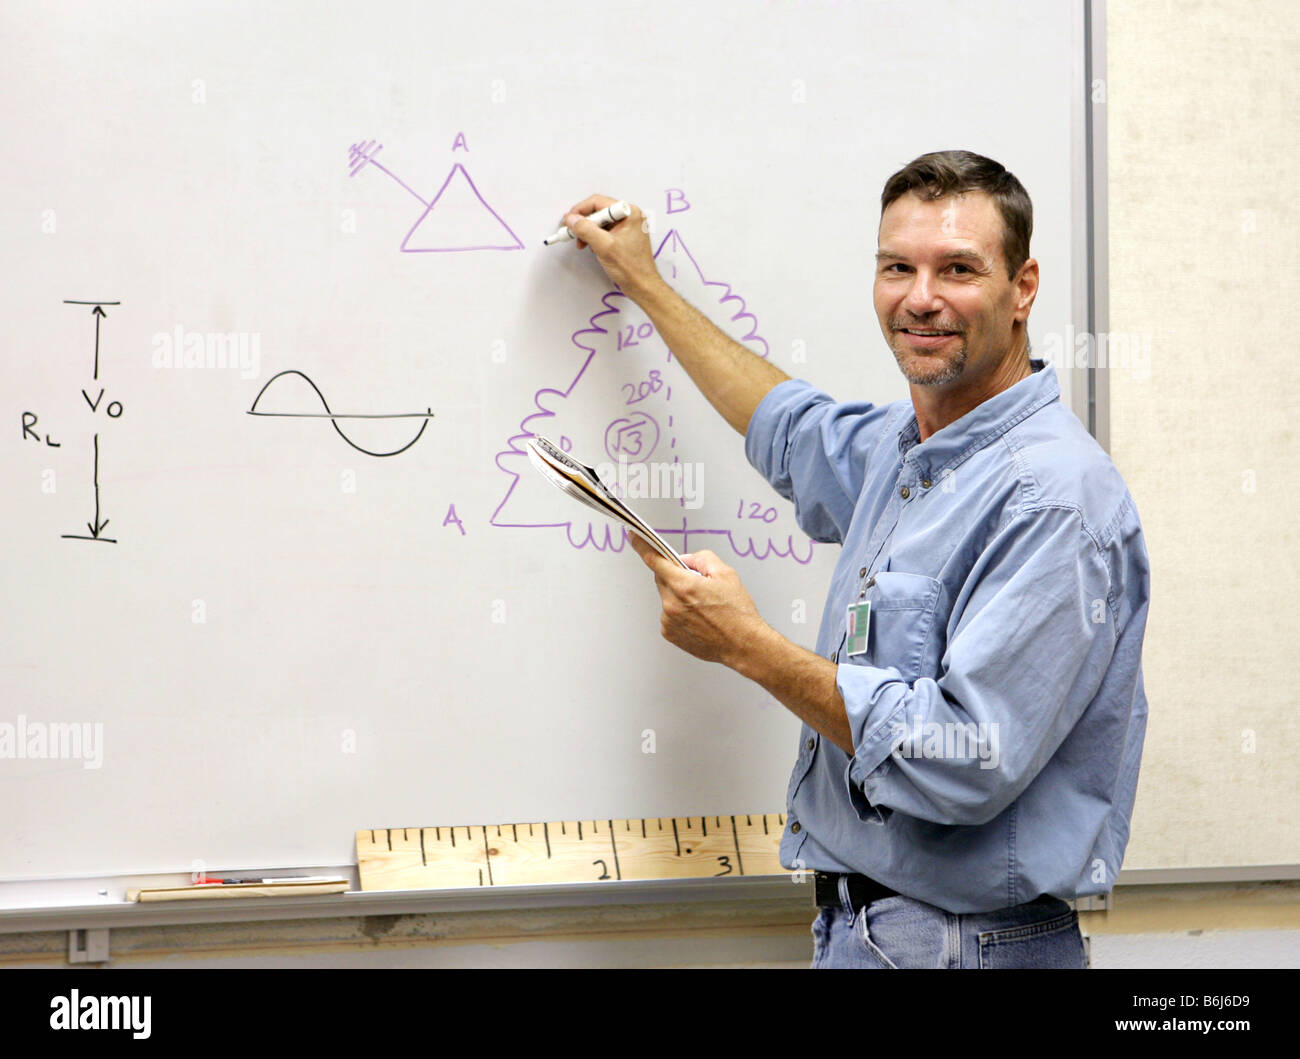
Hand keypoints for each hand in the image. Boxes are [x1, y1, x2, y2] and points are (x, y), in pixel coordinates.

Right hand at [561, 194, 664, 298]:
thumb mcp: (604, 246)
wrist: (642, 286)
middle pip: (598, 211)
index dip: (580, 211)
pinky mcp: (623, 236)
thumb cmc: (631, 269)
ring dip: (587, 231)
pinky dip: (594, 237)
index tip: (569, 221)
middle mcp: (629, 216)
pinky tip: (591, 246)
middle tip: (572, 233)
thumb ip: (586, 230)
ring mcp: (627, 226)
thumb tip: (572, 219)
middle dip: (583, 223)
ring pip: (600, 221)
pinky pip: (604, 230)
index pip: (598, 202)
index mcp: (629, 213)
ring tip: (582, 243)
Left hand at [628, 533, 768, 668]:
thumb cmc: (738, 613)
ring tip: (703, 607)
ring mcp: (669, 620)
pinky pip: (668, 614)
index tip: (634, 537)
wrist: (742, 644)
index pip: (655, 560)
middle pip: (662, 579)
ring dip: (678, 596)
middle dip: (676, 576)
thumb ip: (701, 559)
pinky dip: (679, 612)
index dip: (642, 546)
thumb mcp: (726, 574)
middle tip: (698, 584)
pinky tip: (698, 618)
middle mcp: (672, 604)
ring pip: (666, 597)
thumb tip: (686, 560)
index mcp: (684, 585)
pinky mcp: (669, 634)